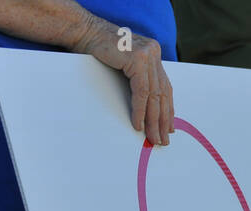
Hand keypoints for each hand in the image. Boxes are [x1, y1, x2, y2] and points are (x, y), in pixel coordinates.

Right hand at [72, 15, 172, 144]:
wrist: (82, 31)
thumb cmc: (98, 49)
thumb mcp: (124, 65)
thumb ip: (139, 78)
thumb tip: (148, 106)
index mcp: (153, 54)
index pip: (165, 87)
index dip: (167, 109)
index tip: (168, 128)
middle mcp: (154, 53)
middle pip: (162, 93)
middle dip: (162, 119)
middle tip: (162, 139)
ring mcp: (148, 54)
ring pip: (154, 95)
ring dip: (153, 120)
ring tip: (152, 137)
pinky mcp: (138, 59)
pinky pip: (142, 91)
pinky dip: (140, 110)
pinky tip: (138, 124)